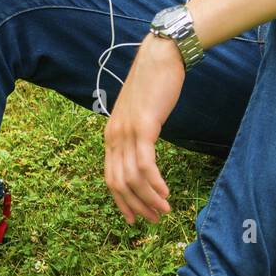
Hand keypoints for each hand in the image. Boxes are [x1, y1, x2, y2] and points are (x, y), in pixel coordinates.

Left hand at [103, 32, 184, 224]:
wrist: (161, 56)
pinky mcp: (144, 126)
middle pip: (118, 183)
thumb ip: (137, 134)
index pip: (110, 178)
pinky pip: (145, 164)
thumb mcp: (140, 113)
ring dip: (148, 199)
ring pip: (132, 178)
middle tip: (153, 219)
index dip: (121, 201)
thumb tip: (143, 153)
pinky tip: (165, 192)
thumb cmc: (153, 84)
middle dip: (135, 206)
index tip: (134, 217)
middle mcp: (114, 135)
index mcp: (111, 134)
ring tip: (164, 210)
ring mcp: (127, 131)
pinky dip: (154, 183)